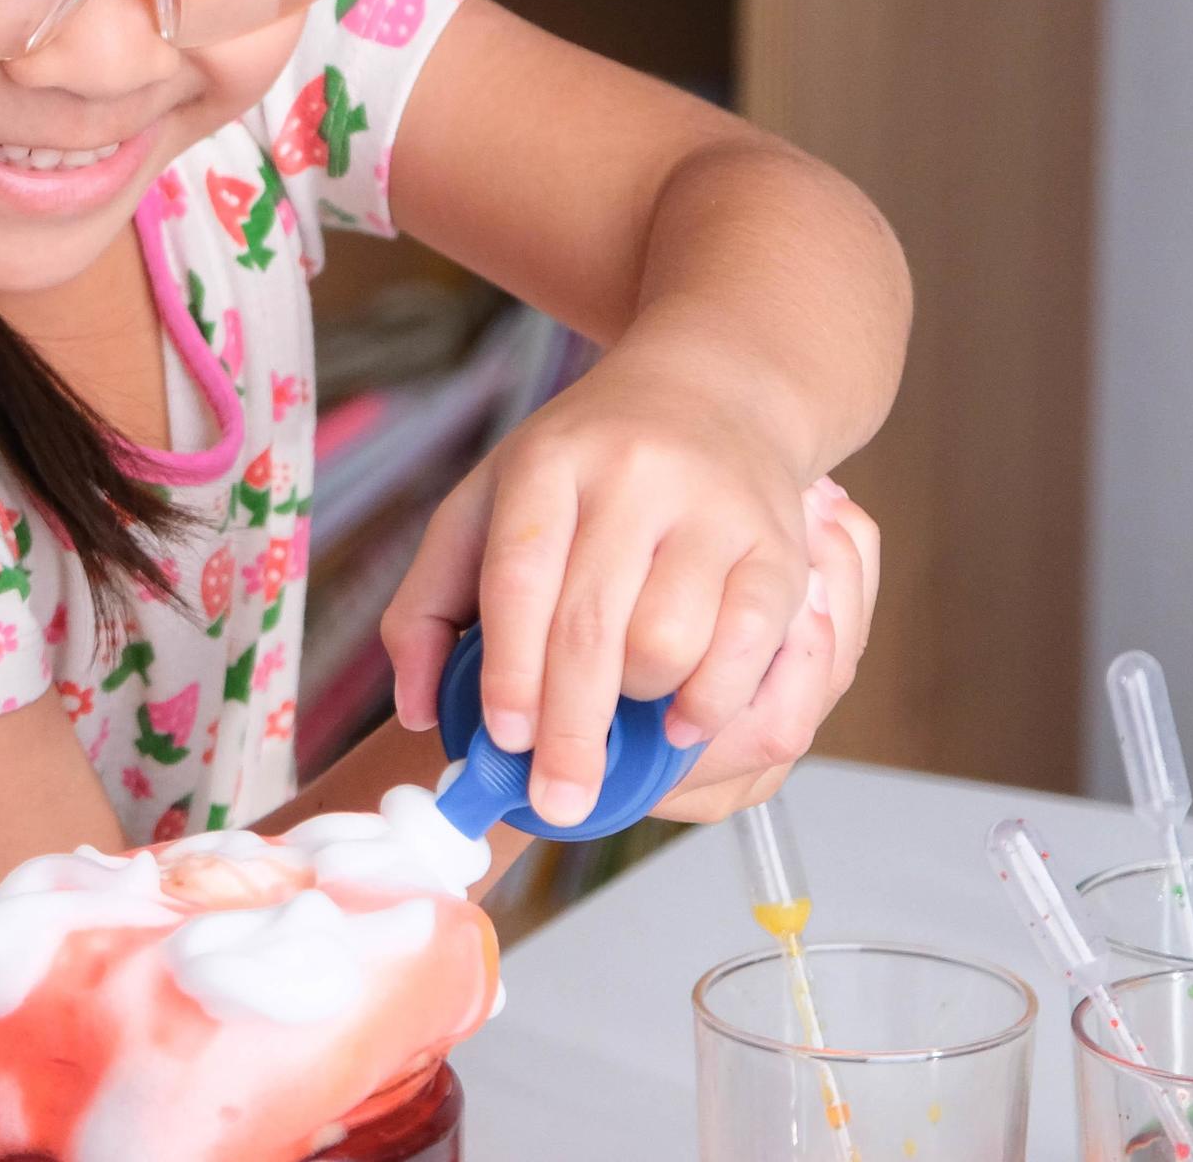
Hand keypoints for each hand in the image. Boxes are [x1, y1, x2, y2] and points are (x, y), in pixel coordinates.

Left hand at [379, 349, 832, 827]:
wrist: (712, 391)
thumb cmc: (582, 470)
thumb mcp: (487, 504)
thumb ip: (429, 603)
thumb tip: (416, 711)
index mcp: (546, 462)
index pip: (518, 577)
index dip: (509, 669)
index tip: (504, 743)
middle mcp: (631, 474)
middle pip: (592, 624)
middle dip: (571, 729)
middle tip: (557, 802)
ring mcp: (711, 506)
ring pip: (670, 640)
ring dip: (639, 702)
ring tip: (620, 716)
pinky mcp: (776, 541)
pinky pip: (748, 642)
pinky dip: (713, 699)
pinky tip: (683, 723)